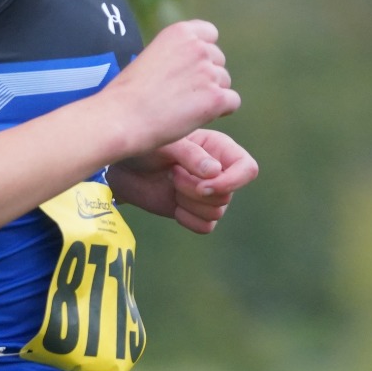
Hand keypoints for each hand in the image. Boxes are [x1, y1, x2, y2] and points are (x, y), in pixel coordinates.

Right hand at [101, 20, 240, 154]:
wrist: (121, 117)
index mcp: (181, 32)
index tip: (188, 69)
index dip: (202, 53)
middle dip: (206, 76)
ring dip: (211, 94)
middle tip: (180, 94)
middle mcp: (198, 47)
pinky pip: (232, 102)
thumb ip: (176, 53)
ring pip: (225, 82)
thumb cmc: (129, 93)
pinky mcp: (216, 97)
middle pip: (219, 60)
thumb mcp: (151, 55)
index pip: (210, 34)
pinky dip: (219, 111)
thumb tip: (197, 62)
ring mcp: (208, 72)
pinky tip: (197, 117)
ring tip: (182, 107)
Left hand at [111, 130, 258, 233]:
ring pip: (216, 212)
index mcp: (219, 148)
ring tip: (170, 184)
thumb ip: (191, 155)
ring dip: (189, 202)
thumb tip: (215, 172)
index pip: (247, 169)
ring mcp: (207, 194)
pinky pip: (206, 227)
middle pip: (227, 195)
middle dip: (196, 190)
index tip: (204, 185)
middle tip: (172, 175)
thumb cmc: (146, 146)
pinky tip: (173, 205)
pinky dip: (188, 219)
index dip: (233, 181)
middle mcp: (219, 172)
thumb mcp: (167, 143)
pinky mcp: (194, 211)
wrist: (124, 167)